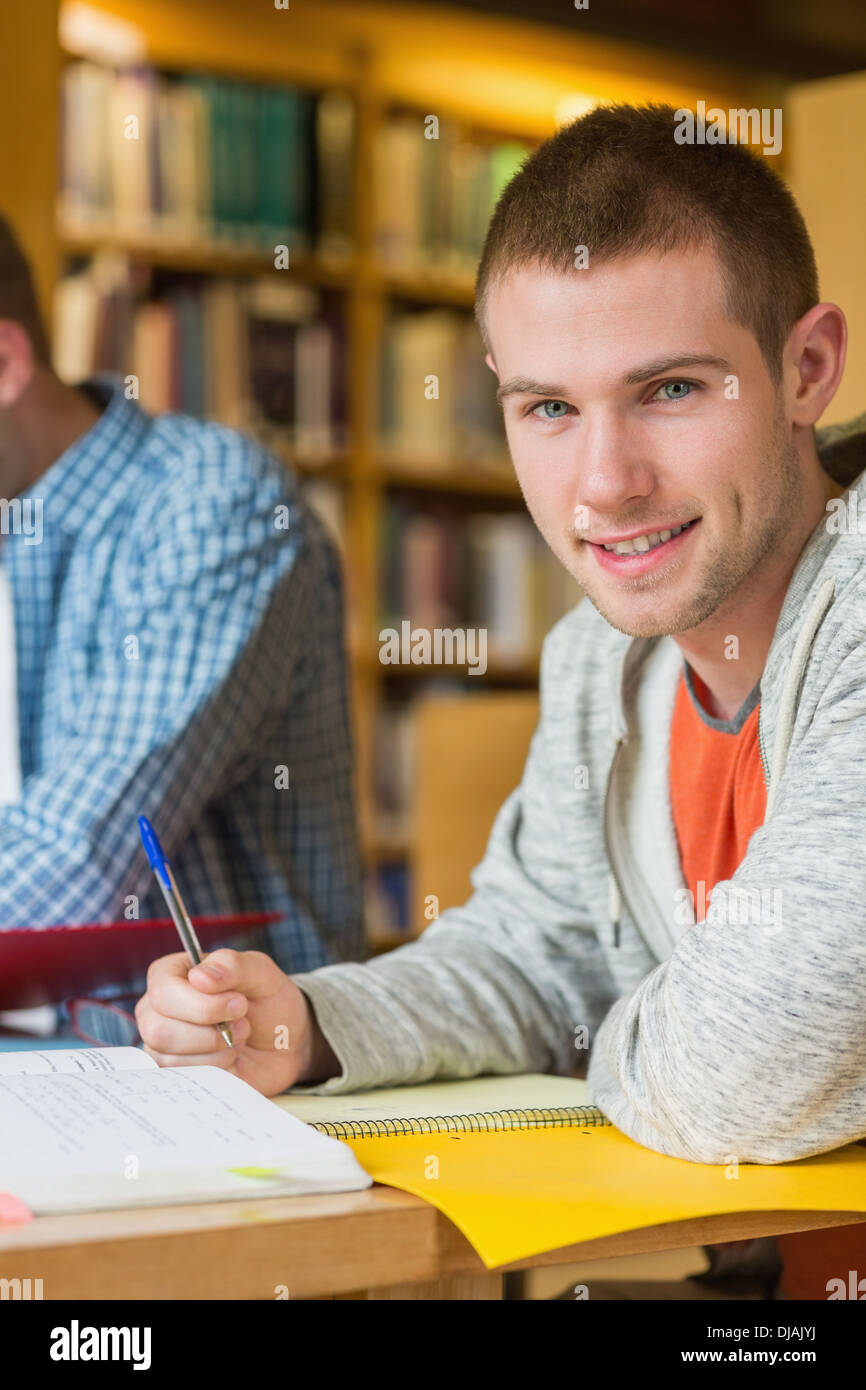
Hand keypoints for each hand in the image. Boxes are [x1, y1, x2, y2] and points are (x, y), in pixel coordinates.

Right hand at [134, 948, 337, 1096]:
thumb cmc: (267, 999)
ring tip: (239, 1040)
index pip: (163, 993)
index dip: (202, 1005)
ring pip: (171, 1059)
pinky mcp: (177, 1073)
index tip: (240, 1004)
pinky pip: (184, 1080)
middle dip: (210, 1034)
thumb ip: (231, 965)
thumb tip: (198, 976)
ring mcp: (163, 1045)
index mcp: (171, 974)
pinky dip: (217, 1071)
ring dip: (217, 1052)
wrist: (285, 1040)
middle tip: (243, 1026)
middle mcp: (157, 1010)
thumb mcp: (260, 972)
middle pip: (159, 1030)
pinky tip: (232, 1058)